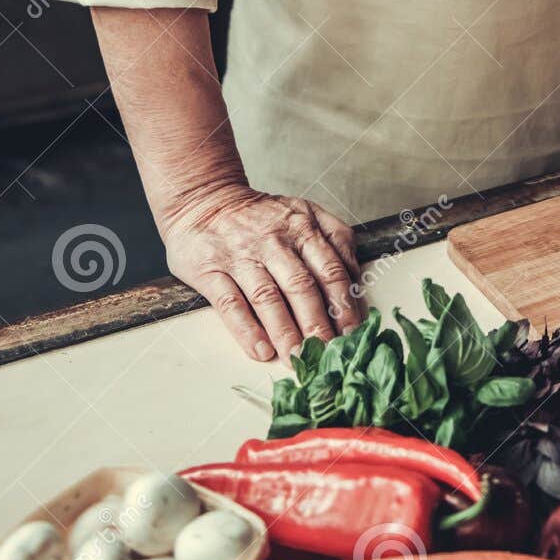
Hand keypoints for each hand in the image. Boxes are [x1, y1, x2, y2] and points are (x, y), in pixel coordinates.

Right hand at [163, 185, 363, 361]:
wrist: (204, 200)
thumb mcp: (304, 211)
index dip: (343, 304)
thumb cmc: (261, 215)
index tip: (353, 333)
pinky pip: (231, 304)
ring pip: (268, 298)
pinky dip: (247, 330)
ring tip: (298, 359)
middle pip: (301, 287)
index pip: (330, 270)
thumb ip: (335, 238)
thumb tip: (355, 277)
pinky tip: (261, 350)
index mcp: (302, 228)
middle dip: (318, 324)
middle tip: (328, 354)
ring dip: (285, 332)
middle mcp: (274, 241)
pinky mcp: (211, 271)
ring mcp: (241, 256)